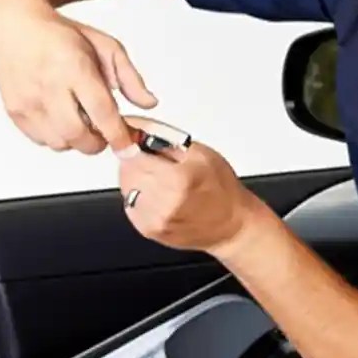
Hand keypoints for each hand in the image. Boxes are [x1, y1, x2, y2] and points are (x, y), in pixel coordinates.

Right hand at [0, 0, 156, 155]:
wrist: (14, 27)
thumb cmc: (60, 35)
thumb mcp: (106, 47)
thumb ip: (130, 78)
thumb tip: (149, 103)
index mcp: (74, 68)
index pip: (101, 112)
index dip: (118, 135)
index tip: (129, 147)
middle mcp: (48, 87)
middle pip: (78, 136)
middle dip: (99, 143)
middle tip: (107, 132)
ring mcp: (28, 102)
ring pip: (60, 143)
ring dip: (78, 140)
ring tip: (84, 120)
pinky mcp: (14, 112)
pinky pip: (42, 141)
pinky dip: (59, 137)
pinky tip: (65, 119)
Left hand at [118, 123, 265, 254]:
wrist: (231, 225)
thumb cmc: (222, 189)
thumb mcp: (200, 153)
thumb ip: (164, 139)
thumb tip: (136, 127)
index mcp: (177, 179)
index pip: (133, 154)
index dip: (133, 144)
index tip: (137, 140)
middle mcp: (163, 202)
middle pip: (126, 171)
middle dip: (137, 161)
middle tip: (158, 161)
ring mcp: (154, 219)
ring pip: (125, 187)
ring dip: (137, 178)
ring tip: (162, 179)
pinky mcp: (148, 230)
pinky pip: (129, 204)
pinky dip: (139, 196)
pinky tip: (159, 195)